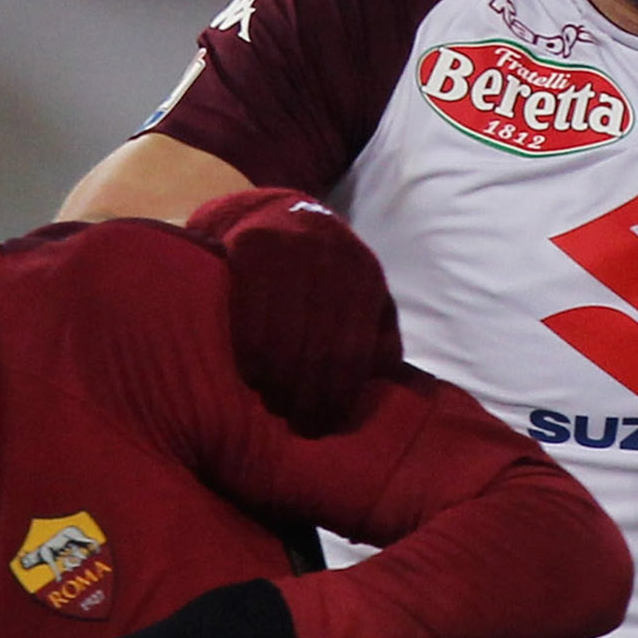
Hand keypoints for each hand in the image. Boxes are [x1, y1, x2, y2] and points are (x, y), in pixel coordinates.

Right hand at [188, 188, 399, 435]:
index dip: (342, 391)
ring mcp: (293, 253)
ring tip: (274, 405)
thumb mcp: (363, 293)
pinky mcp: (253, 248)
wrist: (280, 213)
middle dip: (310, 393)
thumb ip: (377, 331)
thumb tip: (387, 380)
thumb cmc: (326, 270)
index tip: (329, 423)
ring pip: (285, 332)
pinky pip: (250, 311)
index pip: (356, 347)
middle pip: (320, 345)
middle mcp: (334, 263)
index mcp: (367, 278)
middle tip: (299, 424)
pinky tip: (251, 376)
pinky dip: (251, 350)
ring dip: (279, 380)